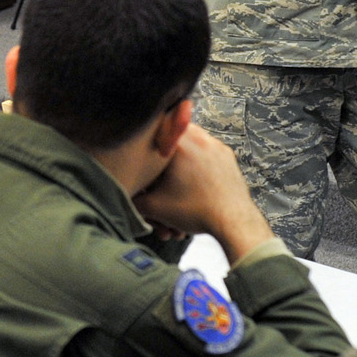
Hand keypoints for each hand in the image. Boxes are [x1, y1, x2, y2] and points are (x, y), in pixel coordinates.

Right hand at [134, 126, 273, 260]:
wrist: (234, 222)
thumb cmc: (196, 212)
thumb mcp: (154, 207)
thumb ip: (132, 197)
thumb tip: (123, 194)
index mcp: (177, 142)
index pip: (151, 134)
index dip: (142, 149)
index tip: (141, 162)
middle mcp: (198, 137)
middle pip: (170, 145)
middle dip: (162, 169)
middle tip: (158, 184)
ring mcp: (215, 146)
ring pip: (188, 153)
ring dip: (179, 173)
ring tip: (177, 195)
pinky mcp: (227, 157)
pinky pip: (205, 158)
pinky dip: (196, 172)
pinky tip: (193, 190)